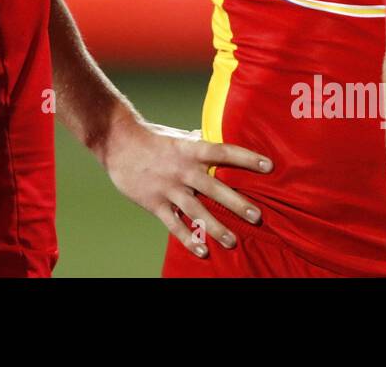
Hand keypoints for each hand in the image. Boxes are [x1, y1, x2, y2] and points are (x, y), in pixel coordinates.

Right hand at [99, 119, 271, 257]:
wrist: (116, 140)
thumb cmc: (150, 136)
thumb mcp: (176, 135)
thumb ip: (196, 142)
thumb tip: (213, 139)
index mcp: (191, 149)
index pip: (223, 152)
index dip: (247, 159)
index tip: (269, 166)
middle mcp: (182, 169)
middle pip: (214, 187)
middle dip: (237, 203)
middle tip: (257, 216)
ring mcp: (168, 187)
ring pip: (196, 210)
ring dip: (216, 227)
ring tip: (233, 241)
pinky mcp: (154, 202)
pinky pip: (173, 224)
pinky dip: (188, 238)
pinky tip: (202, 250)